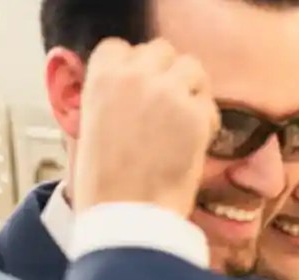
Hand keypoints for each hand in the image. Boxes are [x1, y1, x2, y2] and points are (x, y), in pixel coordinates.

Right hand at [73, 38, 217, 217]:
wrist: (126, 213)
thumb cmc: (105, 182)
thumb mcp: (88, 126)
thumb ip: (107, 97)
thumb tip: (126, 89)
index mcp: (99, 77)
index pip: (122, 47)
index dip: (135, 68)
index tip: (140, 91)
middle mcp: (133, 77)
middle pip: (161, 51)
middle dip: (167, 74)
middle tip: (169, 105)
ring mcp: (167, 93)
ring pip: (192, 68)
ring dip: (192, 90)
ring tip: (185, 121)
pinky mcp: (195, 115)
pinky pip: (210, 104)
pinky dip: (207, 120)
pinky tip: (196, 143)